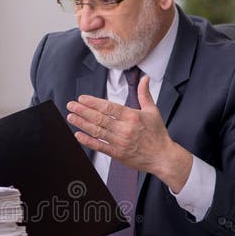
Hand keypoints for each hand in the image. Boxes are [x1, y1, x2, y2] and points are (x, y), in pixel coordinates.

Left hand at [66, 75, 192, 192]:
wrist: (162, 157)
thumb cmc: (158, 134)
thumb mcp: (152, 111)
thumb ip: (144, 94)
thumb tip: (145, 78)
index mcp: (132, 116)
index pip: (108, 107)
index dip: (93, 102)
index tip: (82, 99)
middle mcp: (124, 129)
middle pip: (99, 118)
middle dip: (82, 111)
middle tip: (71, 105)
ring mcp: (120, 142)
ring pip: (97, 131)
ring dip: (82, 124)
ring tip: (71, 117)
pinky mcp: (117, 154)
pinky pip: (99, 146)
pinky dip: (87, 141)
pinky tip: (78, 135)